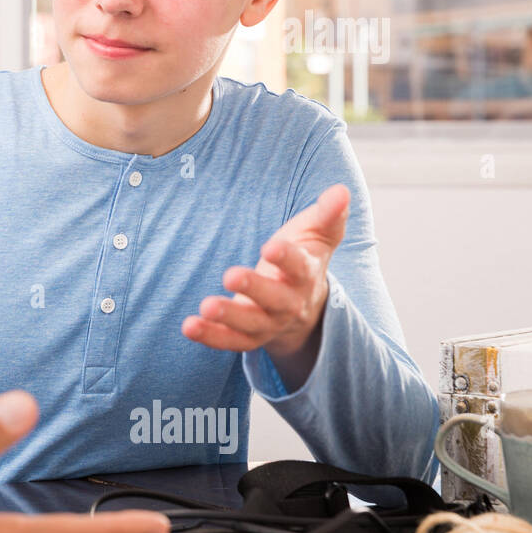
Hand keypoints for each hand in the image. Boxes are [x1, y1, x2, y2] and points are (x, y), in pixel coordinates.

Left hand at [183, 183, 349, 365]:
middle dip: (254, 288)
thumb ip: (328, 215)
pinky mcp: (250, 337)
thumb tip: (341, 190)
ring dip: (229, 317)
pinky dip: (212, 337)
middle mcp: (290, 302)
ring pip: (252, 325)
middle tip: (230, 275)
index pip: (300, 266)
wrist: (305, 306)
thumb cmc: (303, 259)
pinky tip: (190, 326)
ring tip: (206, 307)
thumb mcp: (316, 235)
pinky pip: (231, 341)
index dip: (286, 257)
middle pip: (276, 299)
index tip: (270, 247)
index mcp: (306, 274)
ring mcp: (270, 322)